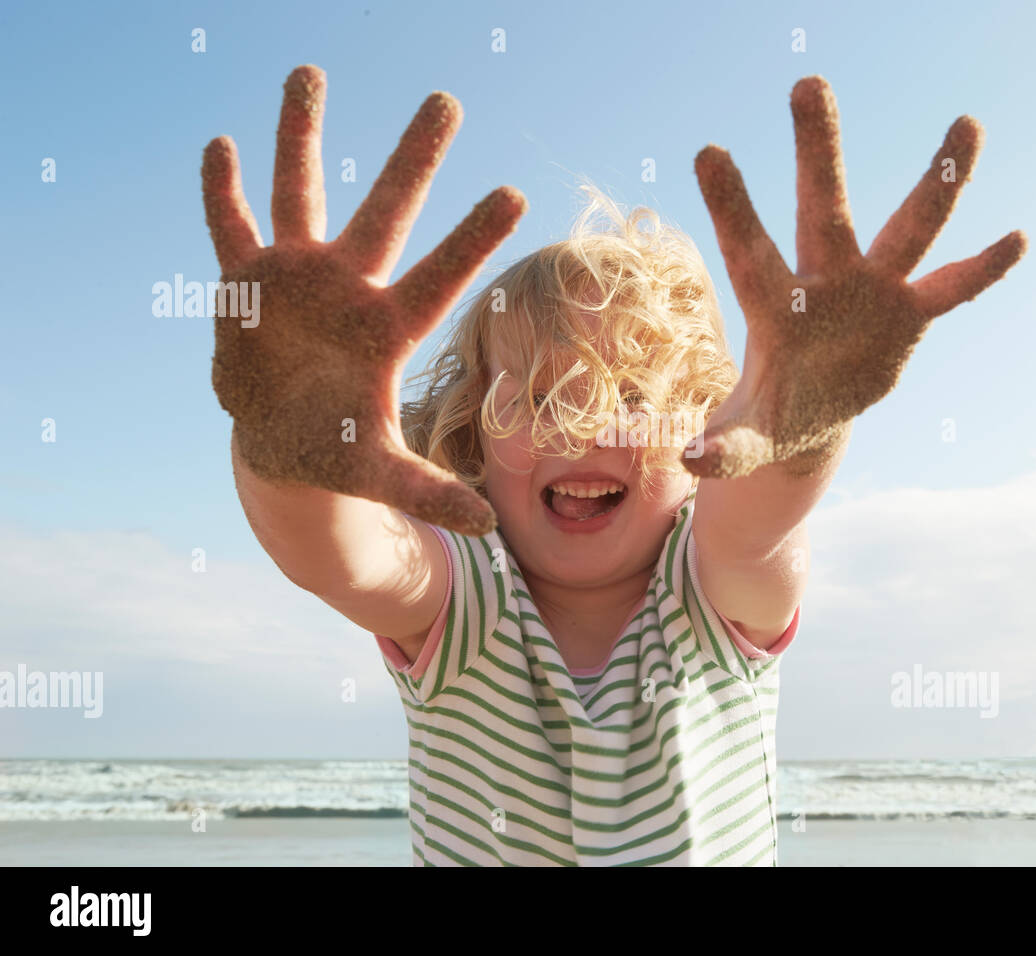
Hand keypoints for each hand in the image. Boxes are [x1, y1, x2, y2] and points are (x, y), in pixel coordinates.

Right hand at [202, 65, 524, 534]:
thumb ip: (427, 491)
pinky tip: (218, 144)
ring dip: (300, 135)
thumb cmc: (339, 448)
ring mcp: (297, 276)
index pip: (438, 276)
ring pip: (300, 192)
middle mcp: (349, 288)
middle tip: (447, 100)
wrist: (283, 440)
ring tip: (310, 72)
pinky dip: (222, 191)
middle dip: (413, 158)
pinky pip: (230, 226)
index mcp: (388, 328)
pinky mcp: (247, 280)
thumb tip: (487, 527)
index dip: (471, 238)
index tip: (515, 192)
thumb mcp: (379, 473)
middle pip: (386, 212)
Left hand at [685, 75, 1026, 478]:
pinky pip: (953, 287)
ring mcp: (873, 291)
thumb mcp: (747, 437)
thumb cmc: (770, 415)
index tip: (708, 151)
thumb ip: (725, 448)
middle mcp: (825, 282)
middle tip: (809, 82)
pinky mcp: (911, 314)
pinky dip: (981, 269)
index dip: (732, 207)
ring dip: (939, 181)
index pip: (749, 251)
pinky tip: (1018, 237)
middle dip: (817, 153)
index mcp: (774, 307)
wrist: (811, 415)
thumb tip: (692, 461)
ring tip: (970, 123)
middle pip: (822, 210)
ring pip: (909, 228)